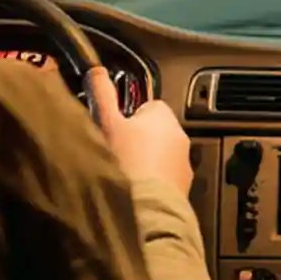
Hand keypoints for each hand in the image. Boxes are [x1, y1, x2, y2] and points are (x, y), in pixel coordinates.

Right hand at [86, 67, 193, 193]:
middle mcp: (180, 136)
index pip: (146, 106)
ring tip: (124, 176)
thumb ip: (102, 94)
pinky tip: (136, 193)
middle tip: (114, 154)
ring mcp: (184, 164)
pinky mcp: (184, 188)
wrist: (145, 209)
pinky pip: (164, 180)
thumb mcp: (106, 122)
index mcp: (164, 115)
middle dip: (136, 141)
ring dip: (145, 163)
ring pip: (160, 157)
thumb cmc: (124, 162)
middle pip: (154, 132)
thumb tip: (96, 70)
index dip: (126, 117)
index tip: (112, 130)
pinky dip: (152, 183)